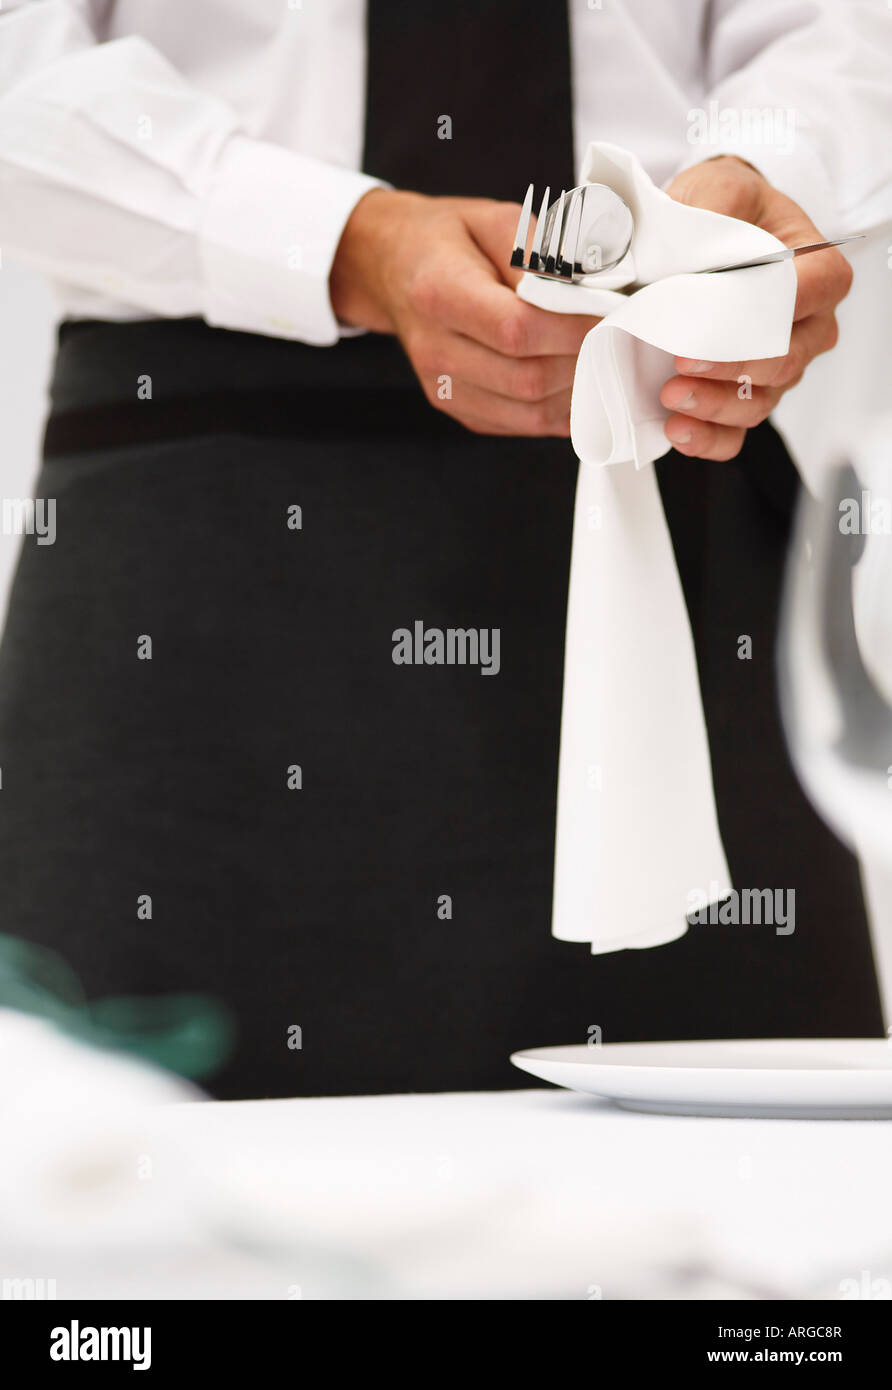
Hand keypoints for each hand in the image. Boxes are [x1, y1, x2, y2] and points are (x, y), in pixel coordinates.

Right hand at [330, 188, 600, 436]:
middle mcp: (435, 349)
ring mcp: (444, 388)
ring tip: (601, 356)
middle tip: (616, 337)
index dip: (572, 329)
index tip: (611, 314)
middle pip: (528, 378)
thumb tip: (592, 287)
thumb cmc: (448, 240)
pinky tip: (575, 378)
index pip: (516, 330)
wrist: (394, 268)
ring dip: (576, 389)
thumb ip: (543, 253)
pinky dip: (559, 408)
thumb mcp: (495, 220)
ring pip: (530, 411)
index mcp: (438, 293)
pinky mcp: (459, 409)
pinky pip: (522, 424)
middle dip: (582, 360)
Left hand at [660, 156, 852, 460]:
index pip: (816, 290)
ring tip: (670, 394)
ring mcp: (773, 369)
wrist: (695, 240)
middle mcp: (804, 327)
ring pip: (759, 402)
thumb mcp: (720, 187)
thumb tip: (690, 234)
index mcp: (813, 270)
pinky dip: (707, 438)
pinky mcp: (738, 398)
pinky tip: (677, 429)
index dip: (777, 309)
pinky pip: (734, 434)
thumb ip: (716, 201)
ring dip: (714, 406)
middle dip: (734, 367)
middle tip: (684, 360)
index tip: (728, 318)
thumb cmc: (722, 212)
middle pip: (785, 359)